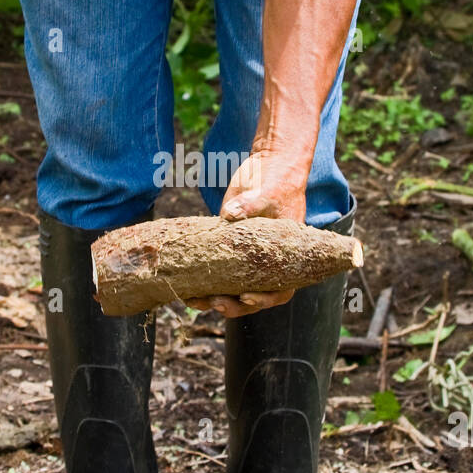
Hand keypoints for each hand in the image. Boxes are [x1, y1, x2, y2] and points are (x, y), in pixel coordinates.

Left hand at [188, 148, 309, 319]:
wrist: (267, 167)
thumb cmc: (277, 182)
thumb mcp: (269, 193)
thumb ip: (252, 205)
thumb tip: (229, 215)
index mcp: (286, 258)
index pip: (280, 290)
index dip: (264, 299)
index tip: (246, 297)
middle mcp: (266, 264)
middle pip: (253, 297)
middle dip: (234, 305)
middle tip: (215, 302)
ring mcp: (246, 258)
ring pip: (233, 290)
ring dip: (215, 299)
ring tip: (195, 301)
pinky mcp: (228, 248)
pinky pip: (217, 272)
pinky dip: (203, 282)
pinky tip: (186, 288)